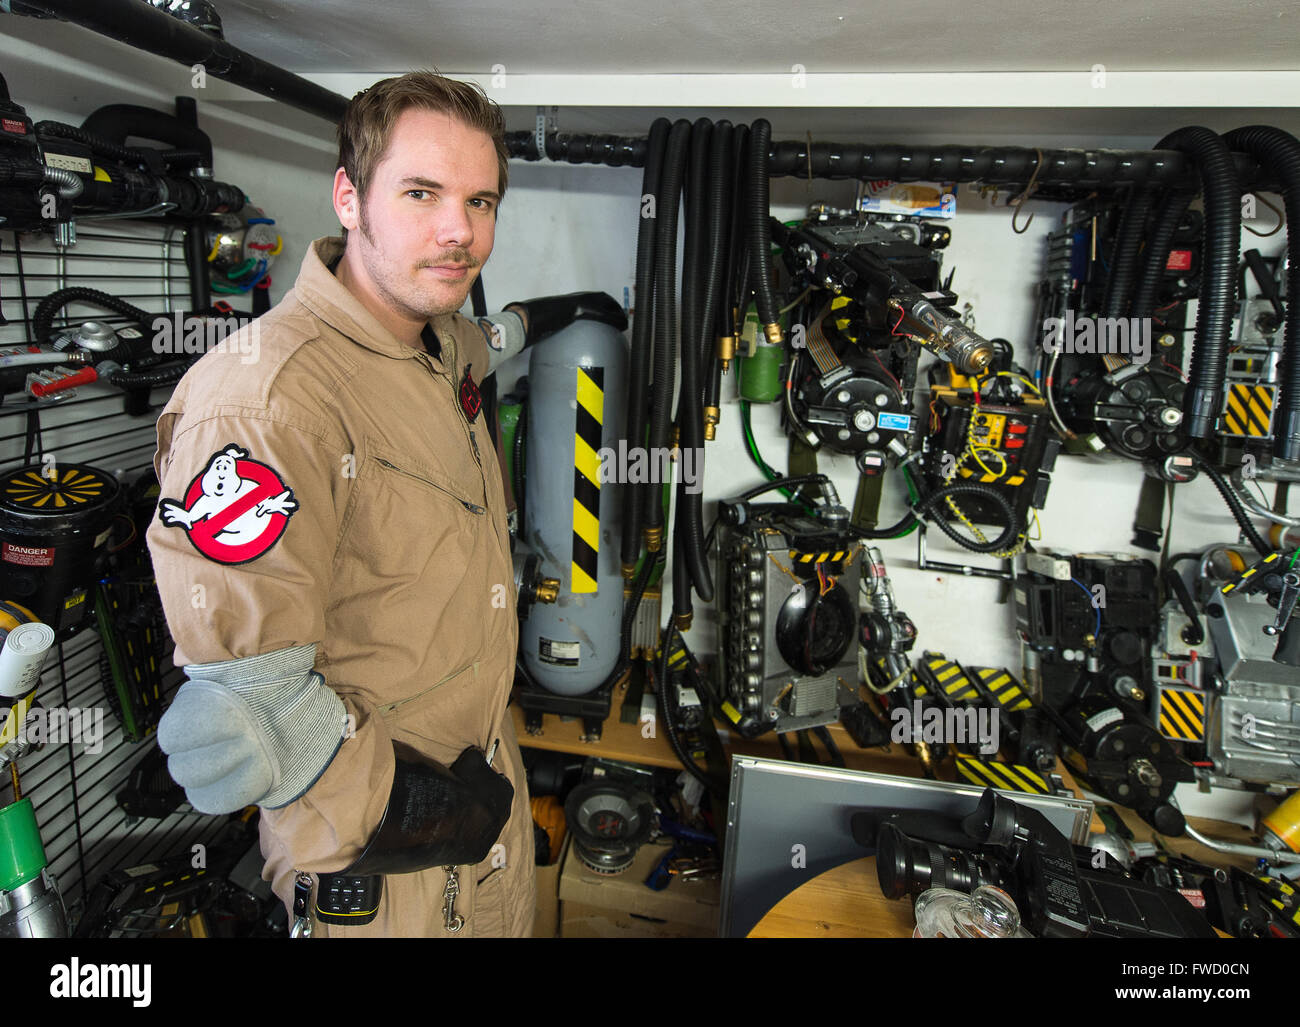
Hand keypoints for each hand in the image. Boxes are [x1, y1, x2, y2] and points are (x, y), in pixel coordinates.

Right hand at [503, 291, 626, 344]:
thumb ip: (555, 325)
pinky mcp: (581, 310)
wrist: (529, 318)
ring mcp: (579, 303)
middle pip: (602, 298)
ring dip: (618, 312)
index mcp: (570, 300)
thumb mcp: (548, 322)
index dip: (603, 303)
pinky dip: (614, 319)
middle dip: (614, 305)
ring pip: (606, 304)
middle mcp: (576, 298)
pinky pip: (603, 314)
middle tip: (622, 315)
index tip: (610, 310)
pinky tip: (621, 326)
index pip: (591, 297)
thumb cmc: (534, 321)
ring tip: (625, 322)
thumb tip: (550, 337)